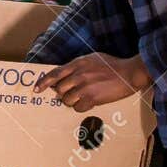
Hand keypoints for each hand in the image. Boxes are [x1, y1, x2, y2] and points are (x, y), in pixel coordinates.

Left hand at [34, 53, 149, 110]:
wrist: (129, 73)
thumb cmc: (113, 65)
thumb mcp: (93, 59)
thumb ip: (79, 65)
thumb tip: (68, 74)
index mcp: (78, 63)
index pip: (55, 73)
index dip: (44, 82)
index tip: (37, 89)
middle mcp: (79, 74)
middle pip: (59, 89)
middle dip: (63, 94)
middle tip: (71, 94)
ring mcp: (85, 86)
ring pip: (67, 100)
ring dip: (72, 102)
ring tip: (82, 98)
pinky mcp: (92, 98)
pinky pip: (78, 107)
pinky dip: (81, 107)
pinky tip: (89, 103)